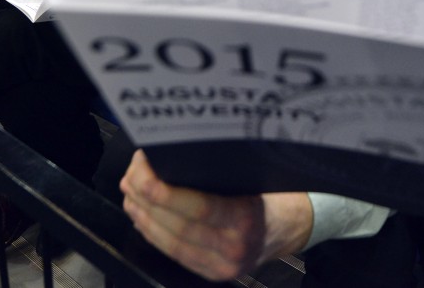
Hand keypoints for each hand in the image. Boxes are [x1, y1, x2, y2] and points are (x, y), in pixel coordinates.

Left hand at [120, 150, 311, 280]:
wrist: (293, 225)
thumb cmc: (274, 193)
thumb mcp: (254, 174)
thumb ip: (218, 171)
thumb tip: (173, 152)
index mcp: (247, 218)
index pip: (199, 208)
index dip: (164, 192)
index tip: (143, 172)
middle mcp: (234, 247)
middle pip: (177, 226)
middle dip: (145, 199)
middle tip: (131, 174)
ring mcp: (221, 264)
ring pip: (169, 242)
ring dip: (142, 215)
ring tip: (130, 191)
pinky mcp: (211, 272)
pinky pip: (173, 253)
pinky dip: (151, 232)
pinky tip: (141, 214)